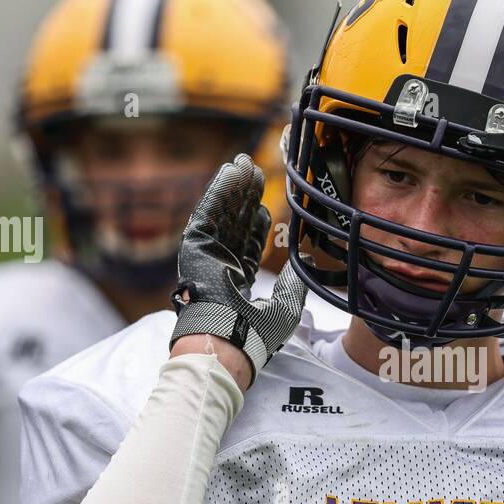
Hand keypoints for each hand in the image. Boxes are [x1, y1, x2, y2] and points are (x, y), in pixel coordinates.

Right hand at [169, 154, 305, 385]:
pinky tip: (231, 172)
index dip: (256, 222)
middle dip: (245, 197)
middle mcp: (220, 268)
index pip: (248, 245)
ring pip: (221, 214)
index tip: (266, 202)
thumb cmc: (257, 332)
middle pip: (234, 224)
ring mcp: (207, 257)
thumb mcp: (287, 304)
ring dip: (233, 188)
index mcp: (238, 282)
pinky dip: (219, 191)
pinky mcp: (195, 248)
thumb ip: (295, 279)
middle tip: (255, 172)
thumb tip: (308, 259)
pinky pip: (207, 213)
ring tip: (245, 164)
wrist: (231, 339)